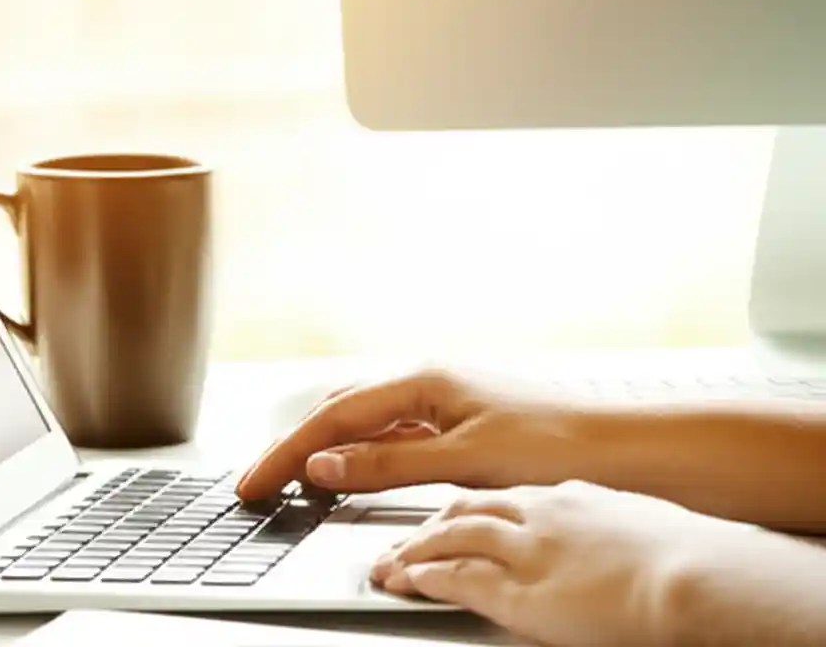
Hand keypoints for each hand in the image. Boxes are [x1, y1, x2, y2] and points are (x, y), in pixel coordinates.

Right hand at [235, 369, 588, 500]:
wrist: (629, 447)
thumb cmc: (561, 442)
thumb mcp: (465, 460)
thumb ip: (388, 463)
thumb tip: (324, 463)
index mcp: (426, 379)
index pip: (334, 416)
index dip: (287, 452)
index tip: (254, 483)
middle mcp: (432, 382)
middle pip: (342, 411)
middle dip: (296, 444)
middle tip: (262, 483)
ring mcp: (448, 401)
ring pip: (367, 423)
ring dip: (327, 449)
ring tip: (295, 479)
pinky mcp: (464, 423)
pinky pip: (396, 437)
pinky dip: (364, 457)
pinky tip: (358, 474)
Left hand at [371, 480, 758, 646]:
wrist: (698, 576)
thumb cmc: (693, 560)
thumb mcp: (645, 529)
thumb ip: (616, 531)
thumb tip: (617, 547)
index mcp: (575, 498)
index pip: (507, 496)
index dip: (474, 509)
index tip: (455, 518)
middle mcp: (542, 514)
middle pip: (468, 508)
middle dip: (430, 525)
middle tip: (405, 538)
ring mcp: (527, 549)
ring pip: (452, 538)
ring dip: (414, 551)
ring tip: (389, 565)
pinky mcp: (520, 590)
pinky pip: (460, 577)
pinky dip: (429, 577)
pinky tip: (410, 581)